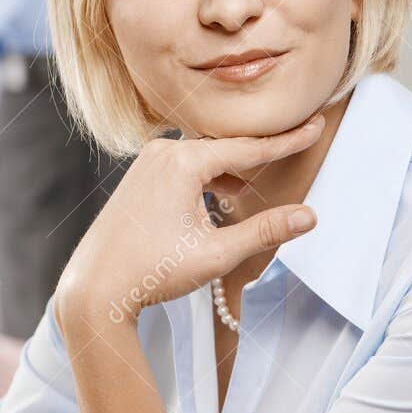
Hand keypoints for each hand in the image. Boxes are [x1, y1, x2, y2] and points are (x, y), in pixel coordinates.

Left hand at [55, 119, 322, 331]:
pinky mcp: (138, 177)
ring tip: (252, 190)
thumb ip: (264, 231)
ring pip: (203, 158)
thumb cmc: (151, 272)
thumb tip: (308, 216)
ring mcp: (146, 163)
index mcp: (183, 163)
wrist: (96, 286)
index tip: (316, 125)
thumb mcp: (216, 254)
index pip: (249, 148)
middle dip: (259, 153)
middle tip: (296, 141)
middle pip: (226, 148)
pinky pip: (183, 167)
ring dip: (231, 172)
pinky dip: (207, 179)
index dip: (287, 141)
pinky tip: (218, 202)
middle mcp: (162, 153)